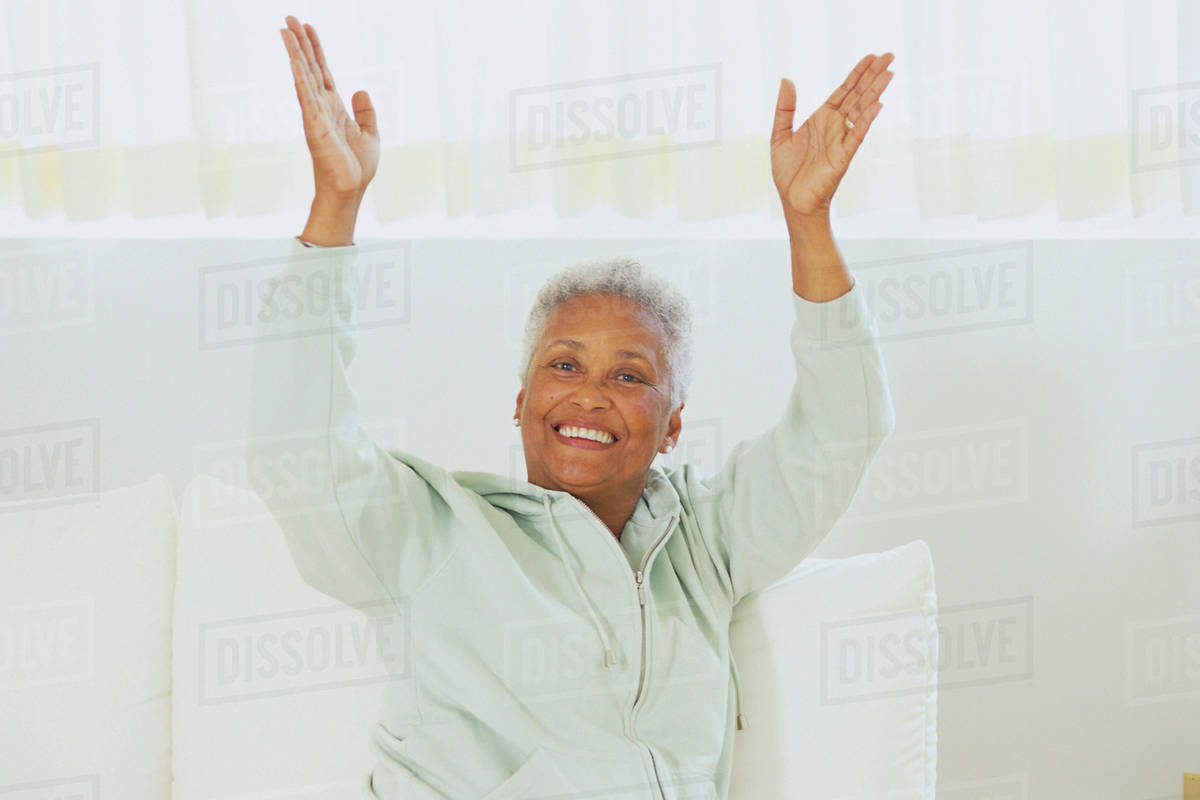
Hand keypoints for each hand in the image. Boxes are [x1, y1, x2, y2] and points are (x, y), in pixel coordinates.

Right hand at [281, 15, 379, 197]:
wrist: (350, 189)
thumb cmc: (357, 168)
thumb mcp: (370, 134)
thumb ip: (366, 112)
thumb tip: (361, 90)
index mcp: (334, 108)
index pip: (323, 71)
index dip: (316, 49)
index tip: (308, 28)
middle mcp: (321, 107)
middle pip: (309, 67)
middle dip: (300, 43)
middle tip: (289, 18)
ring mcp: (315, 115)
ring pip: (303, 76)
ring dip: (295, 53)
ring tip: (285, 29)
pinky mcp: (314, 125)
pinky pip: (305, 95)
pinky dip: (300, 76)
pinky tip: (293, 59)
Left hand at [771, 53, 893, 219]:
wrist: (793, 200)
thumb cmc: (788, 172)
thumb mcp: (780, 134)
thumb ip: (784, 108)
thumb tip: (786, 79)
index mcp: (822, 119)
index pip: (844, 91)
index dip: (857, 73)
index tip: (871, 56)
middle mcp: (835, 126)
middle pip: (858, 95)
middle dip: (873, 75)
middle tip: (890, 55)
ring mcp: (841, 140)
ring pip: (861, 110)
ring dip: (875, 92)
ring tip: (889, 73)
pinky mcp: (843, 156)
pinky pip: (857, 134)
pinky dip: (866, 119)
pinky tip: (877, 104)